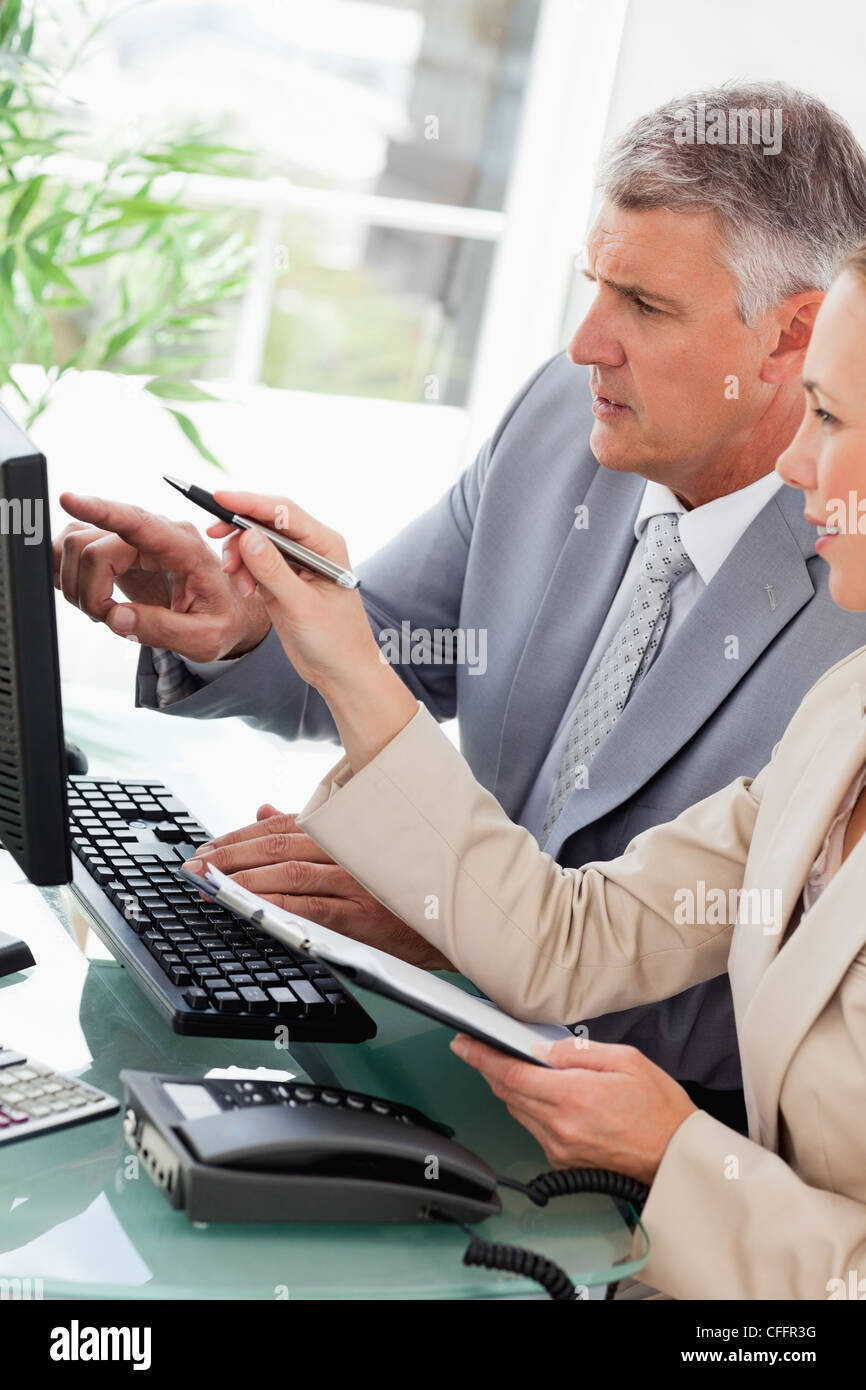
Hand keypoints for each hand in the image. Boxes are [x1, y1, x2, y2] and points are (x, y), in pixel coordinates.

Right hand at [53, 494, 270, 659]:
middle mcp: (156, 534)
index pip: (137, 522)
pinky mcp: (118, 546)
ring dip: (76, 584)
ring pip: (78, 544)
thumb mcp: (204, 637)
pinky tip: (88, 595)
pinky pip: (77, 546)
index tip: (69, 500)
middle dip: (88, 591)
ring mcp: (134, 537)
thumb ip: (162, 629)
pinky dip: (70, 573)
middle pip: (93, 546)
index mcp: (185, 548)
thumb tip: (117, 617)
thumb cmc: (222, 620)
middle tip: (109, 618)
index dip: (101, 510)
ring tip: (104, 611)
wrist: (226, 614)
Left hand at [189, 804, 454, 970]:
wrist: (460, 917)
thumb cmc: (407, 885)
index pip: (282, 826)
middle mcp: (350, 850)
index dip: (239, 836)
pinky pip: (310, 908)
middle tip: (194, 867)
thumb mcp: (359, 849)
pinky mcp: (363, 916)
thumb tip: (263, 809)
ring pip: (289, 874)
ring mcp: (356, 882)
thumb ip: (309, 830)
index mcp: (346, 831)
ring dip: (243, 880)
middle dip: (230, 856)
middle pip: (277, 846)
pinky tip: (249, 910)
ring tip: (210, 886)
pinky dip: (275, 907)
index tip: (207, 849)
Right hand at [209, 490, 418, 769]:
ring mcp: (296, 564)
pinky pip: (255, 564)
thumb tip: (248, 536)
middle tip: (214, 539)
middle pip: (266, 522)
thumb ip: (274, 570)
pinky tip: (244, 589)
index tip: (218, 498)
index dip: (250, 502)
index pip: (283, 512)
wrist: (342, 673)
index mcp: (325, 544)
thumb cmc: (335, 641)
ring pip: (257, 543)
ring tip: (237, 581)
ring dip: (239, 555)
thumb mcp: (301, 606)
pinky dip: (243, 571)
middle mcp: (311, 548)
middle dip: (239, 530)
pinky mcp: (283, 581)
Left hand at [450, 1035, 696, 1183]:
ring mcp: (560, 1148)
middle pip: (508, 1093)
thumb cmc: (659, 1108)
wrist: (676, 1158)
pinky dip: (530, 1109)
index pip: (512, 1074)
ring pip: (517, 1111)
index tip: (463, 1044)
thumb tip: (540, 1048)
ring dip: (511, 1089)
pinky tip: (544, 1096)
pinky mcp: (563, 1162)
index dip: (482, 1057)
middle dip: (490, 1069)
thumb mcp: (625, 1060)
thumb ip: (576, 1052)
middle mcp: (562, 1126)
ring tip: (517, 1068)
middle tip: (479, 1049)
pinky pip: (534, 1129)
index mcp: (575, 1096)